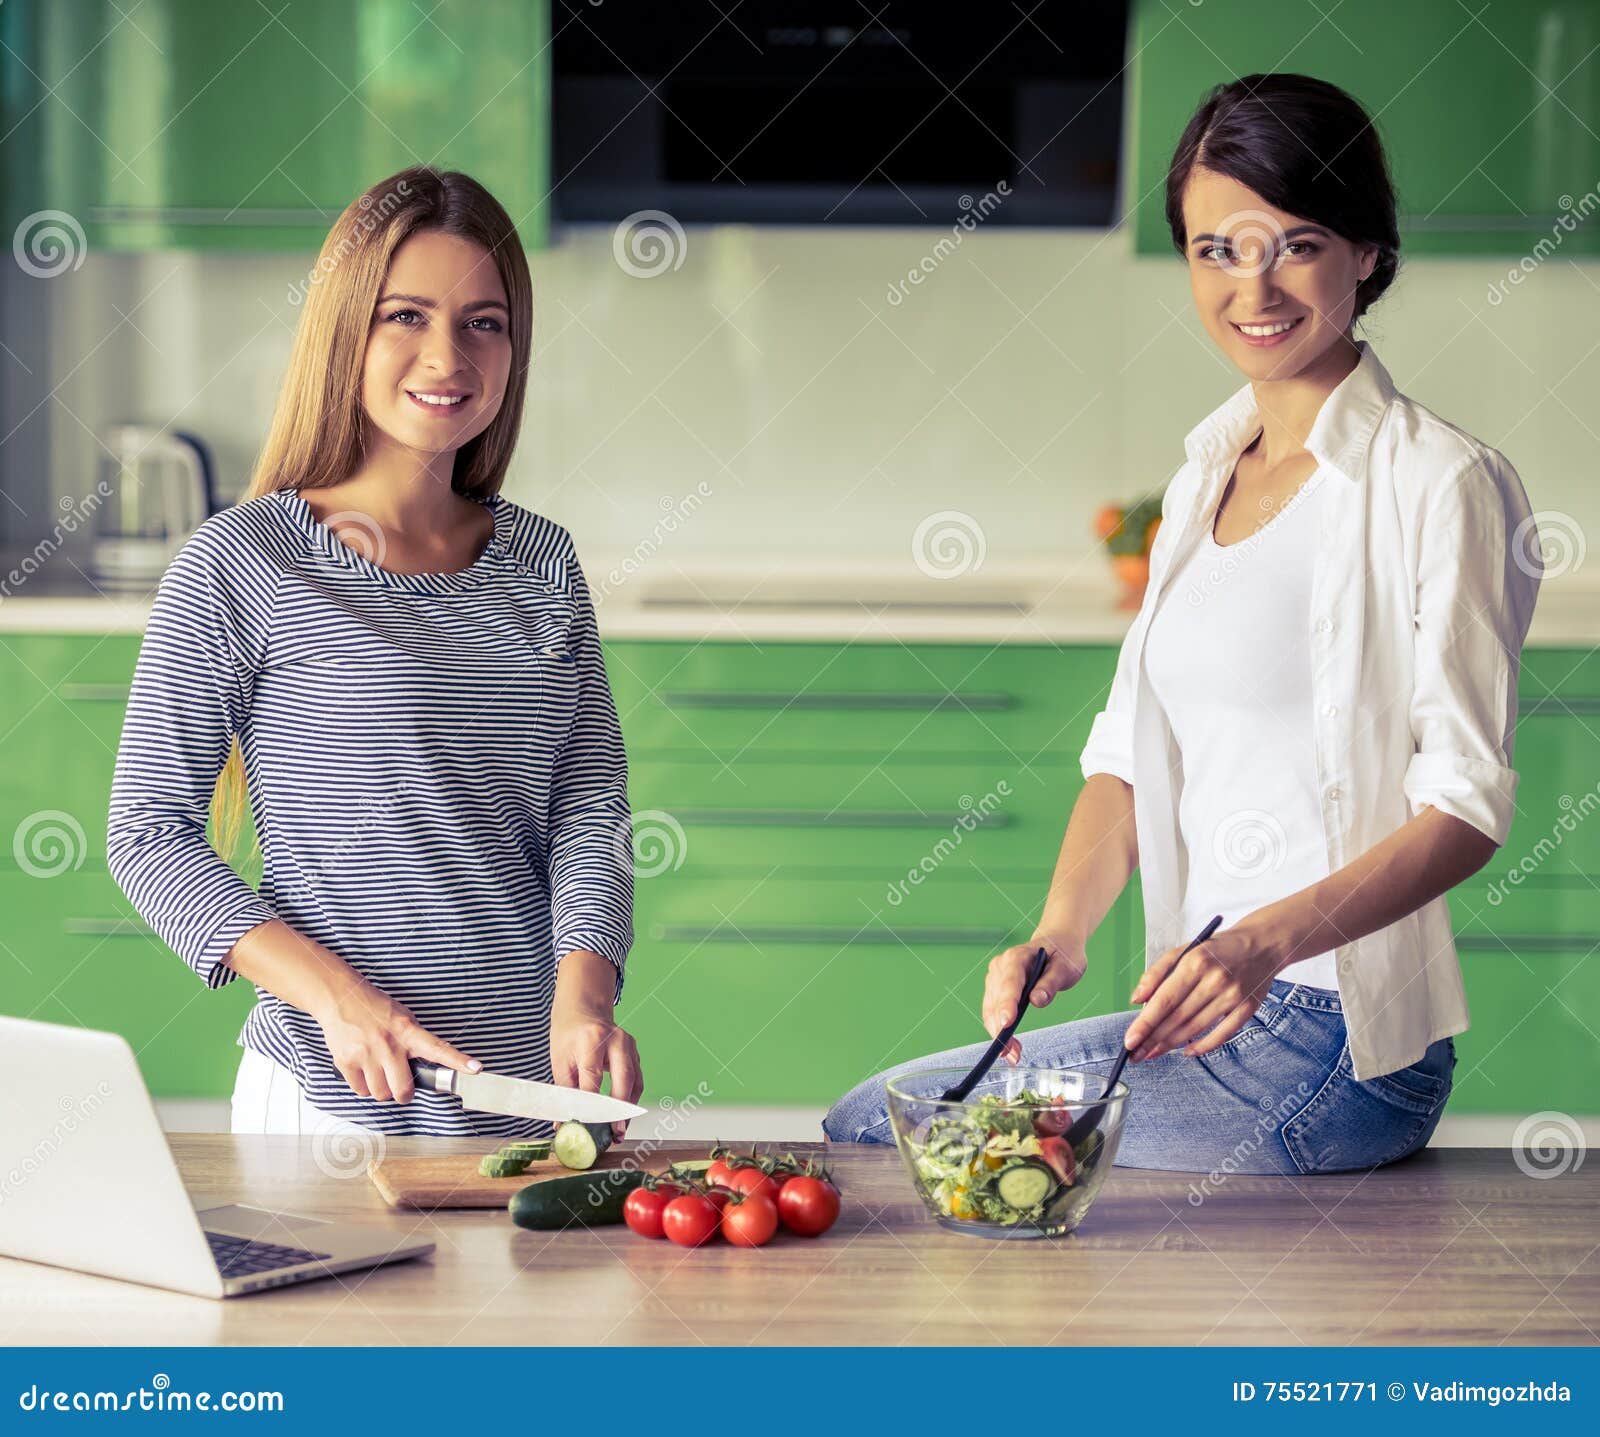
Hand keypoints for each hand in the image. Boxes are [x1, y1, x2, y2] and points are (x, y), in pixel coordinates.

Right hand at [314, 979, 481, 1103]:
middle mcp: (388, 1044)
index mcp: (408, 1030)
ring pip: (381, 1094)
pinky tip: (364, 1070)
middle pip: (403, 1090)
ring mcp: (366, 1054)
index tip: (475, 1068)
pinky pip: (360, 1091)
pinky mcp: (346, 1062)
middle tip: (403, 1087)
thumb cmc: (375, 1008)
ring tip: (379, 1071)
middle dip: (404, 1094)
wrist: (341, 997)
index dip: (458, 1060)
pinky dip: (364, 1087)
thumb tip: (428, 1066)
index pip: (438, 1048)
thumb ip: (415, 1040)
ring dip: (382, 1090)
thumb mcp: (403, 1017)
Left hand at [550, 950, 641, 1140]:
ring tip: (619, 1131)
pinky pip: (637, 1079)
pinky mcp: (635, 1052)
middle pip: (623, 1079)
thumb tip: (565, 1125)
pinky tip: (623, 1115)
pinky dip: (631, 1098)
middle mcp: (615, 1040)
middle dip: (619, 1110)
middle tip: (615, 1133)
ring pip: (635, 1081)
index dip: (590, 1107)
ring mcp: (629, 1045)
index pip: (592, 1080)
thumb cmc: (568, 1036)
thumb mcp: (560, 1062)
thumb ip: (565, 1094)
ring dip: (628, 1109)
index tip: (586, 1128)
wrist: (582, 1010)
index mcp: (591, 1041)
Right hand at [981, 933, 1088, 1064]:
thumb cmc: (1062, 955)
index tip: (1006, 1024)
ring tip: (1013, 1055)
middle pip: (995, 1001)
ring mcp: (996, 978)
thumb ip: (1050, 983)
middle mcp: (1001, 967)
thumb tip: (1037, 1000)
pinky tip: (1009, 1046)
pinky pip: (993, 1011)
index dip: (1006, 1004)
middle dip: (1001, 1028)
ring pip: (990, 1010)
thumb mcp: (1065, 968)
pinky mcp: (997, 989)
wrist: (1057, 944)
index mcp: (1016, 957)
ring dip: (998, 1033)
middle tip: (1013, 1054)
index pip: (1009, 983)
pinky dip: (999, 1029)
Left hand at [1123, 919, 1285, 1060]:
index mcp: (1195, 962)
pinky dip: (1203, 1046)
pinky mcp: (1248, 1008)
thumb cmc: (1216, 949)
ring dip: (1171, 1045)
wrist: (1262, 944)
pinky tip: (1186, 1052)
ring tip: (1152, 1054)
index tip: (1129, 1041)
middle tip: (1136, 1054)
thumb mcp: (1184, 950)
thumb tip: (1136, 999)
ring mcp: (1233, 996)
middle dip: (1153, 1039)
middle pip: (1178, 1017)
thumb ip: (1156, 973)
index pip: (1164, 1000)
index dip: (1145, 1024)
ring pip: (1196, 1028)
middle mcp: (1215, 980)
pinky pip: (1222, 1035)